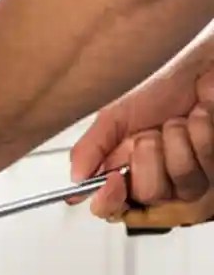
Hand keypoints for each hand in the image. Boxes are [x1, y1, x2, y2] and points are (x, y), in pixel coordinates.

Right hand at [70, 67, 213, 218]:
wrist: (199, 68)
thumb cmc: (160, 85)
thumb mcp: (113, 116)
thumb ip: (88, 149)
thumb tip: (75, 181)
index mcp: (122, 167)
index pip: (110, 206)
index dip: (110, 201)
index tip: (113, 180)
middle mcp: (154, 176)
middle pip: (147, 197)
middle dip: (148, 159)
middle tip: (149, 134)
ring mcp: (187, 175)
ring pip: (180, 186)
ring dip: (176, 146)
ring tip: (176, 122)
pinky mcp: (213, 168)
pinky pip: (206, 171)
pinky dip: (200, 138)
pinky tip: (198, 119)